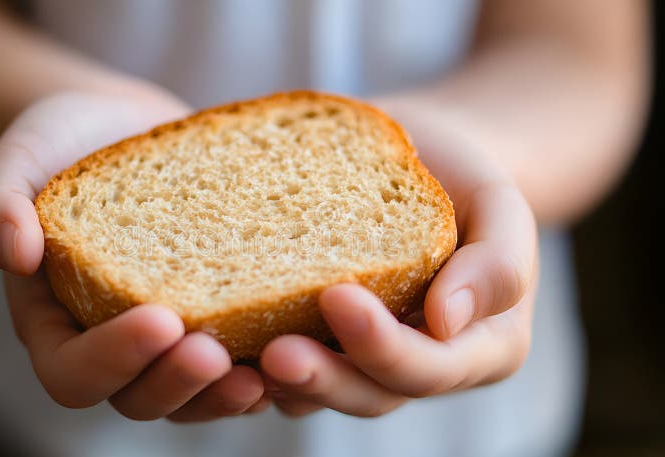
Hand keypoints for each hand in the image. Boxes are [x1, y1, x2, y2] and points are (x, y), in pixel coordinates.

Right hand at [0, 91, 268, 421]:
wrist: (126, 127)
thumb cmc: (67, 141)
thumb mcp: (22, 155)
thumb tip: (7, 249)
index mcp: (56, 322)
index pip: (72, 372)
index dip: (112, 361)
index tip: (159, 319)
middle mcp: (112, 343)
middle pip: (139, 399)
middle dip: (178, 385)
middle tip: (216, 354)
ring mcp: (168, 337)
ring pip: (195, 395)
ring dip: (227, 393)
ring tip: (267, 371)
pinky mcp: (216, 316)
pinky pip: (239, 358)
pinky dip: (268, 364)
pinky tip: (302, 344)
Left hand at [259, 102, 537, 416]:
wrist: (423, 159)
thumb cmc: (464, 179)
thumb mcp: (501, 207)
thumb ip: (498, 265)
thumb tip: (445, 321)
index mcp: (476, 348)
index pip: (430, 367)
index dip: (384, 345)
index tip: (338, 297)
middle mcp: (417, 363)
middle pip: (369, 393)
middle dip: (322, 377)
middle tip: (275, 354)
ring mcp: (365, 357)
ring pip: (321, 389)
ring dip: (279, 380)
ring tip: (231, 358)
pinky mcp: (321, 338)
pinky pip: (287, 363)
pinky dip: (253, 360)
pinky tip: (216, 339)